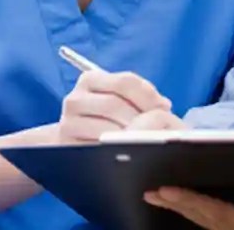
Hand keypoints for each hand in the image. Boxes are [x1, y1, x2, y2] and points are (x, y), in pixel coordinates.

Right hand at [57, 70, 175, 142]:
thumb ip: (141, 96)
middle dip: (141, 118)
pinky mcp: (68, 146)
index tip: (164, 109)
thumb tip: (164, 106)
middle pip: (115, 104)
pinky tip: (130, 154)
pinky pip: (98, 148)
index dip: (148, 95)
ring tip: (148, 143)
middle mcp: (75, 99)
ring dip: (131, 136)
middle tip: (159, 130)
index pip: (124, 82)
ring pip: (107, 128)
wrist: (74, 141)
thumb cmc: (106, 118)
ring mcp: (69, 123)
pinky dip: (117, 151)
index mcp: (90, 79)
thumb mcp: (120, 100)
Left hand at [144, 184, 233, 228]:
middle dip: (181, 207)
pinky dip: (207, 219)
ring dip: (189, 213)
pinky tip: (194, 211)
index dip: (194, 204)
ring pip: (213, 228)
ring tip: (162, 198)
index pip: (223, 216)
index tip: (167, 192)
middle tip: (151, 192)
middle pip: (210, 222)